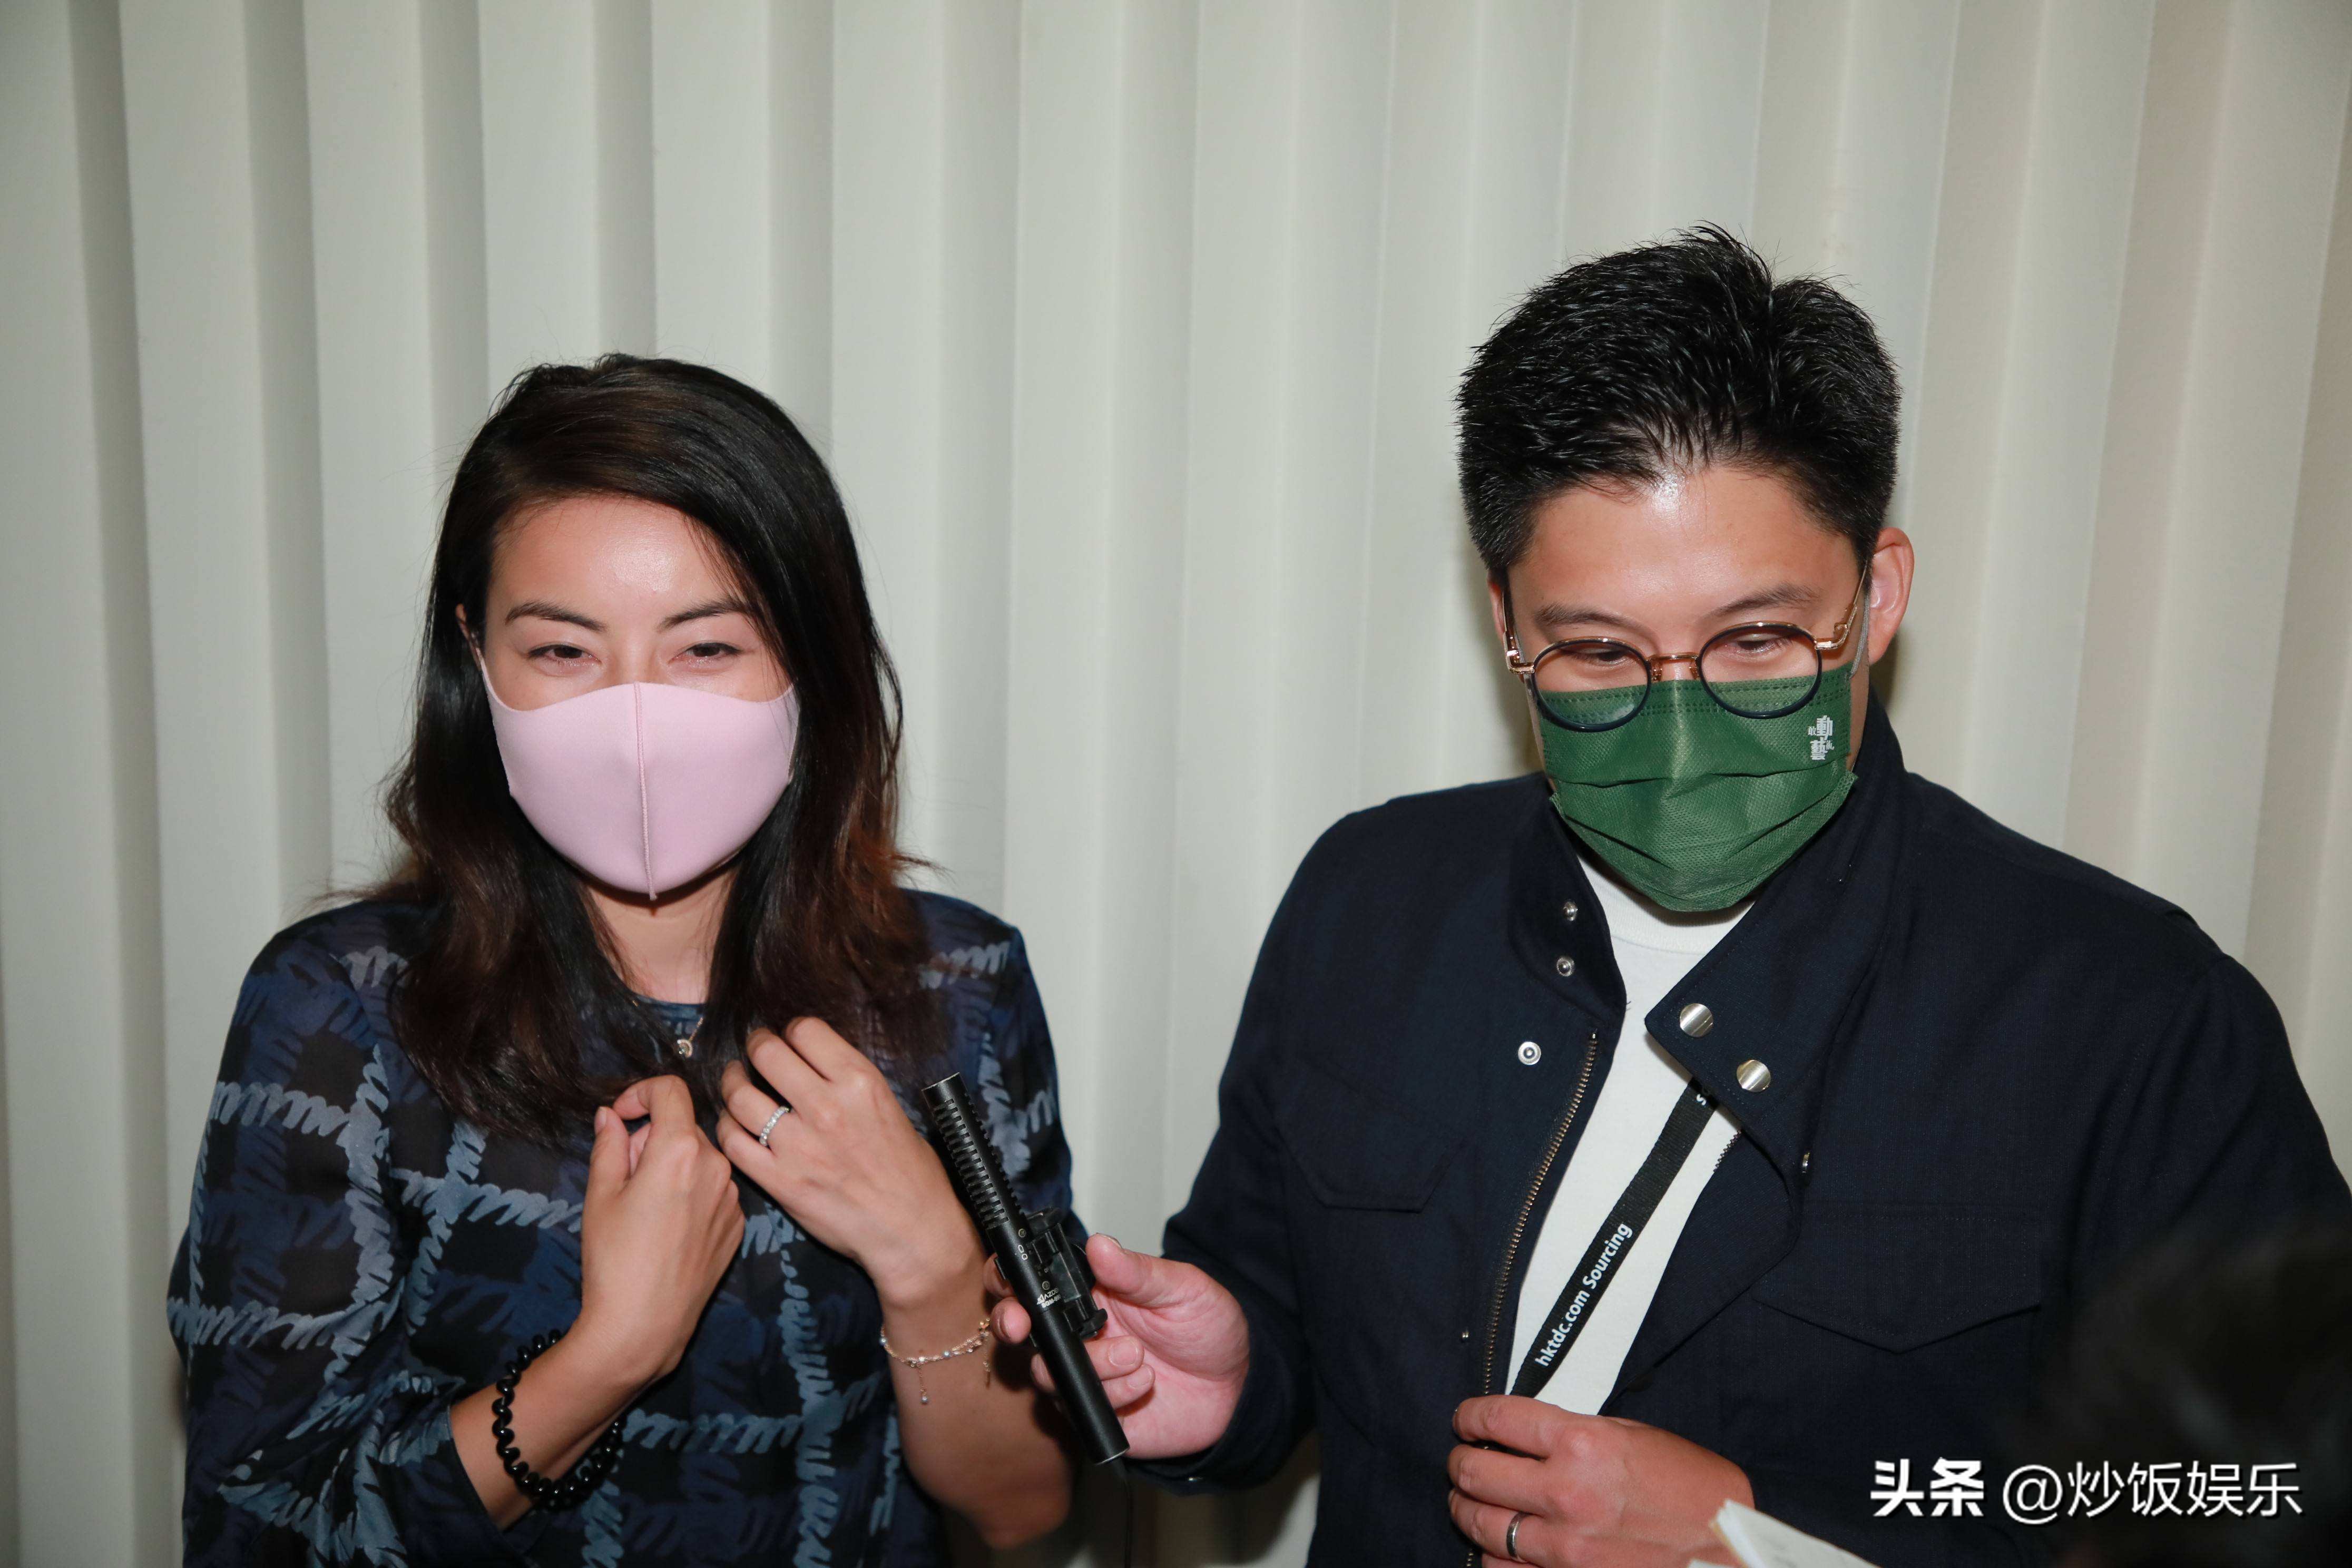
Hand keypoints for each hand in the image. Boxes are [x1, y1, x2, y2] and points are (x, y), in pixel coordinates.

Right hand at [574, 1078, 744, 1389]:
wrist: (644, 1325)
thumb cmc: (613, 1259)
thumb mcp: (600, 1195)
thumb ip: (609, 1145)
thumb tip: (612, 1114)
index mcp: (680, 1150)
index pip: (670, 1090)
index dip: (641, 1093)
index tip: (621, 1115)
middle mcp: (717, 1167)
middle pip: (683, 1127)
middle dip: (651, 1138)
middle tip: (622, 1176)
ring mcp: (732, 1198)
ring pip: (699, 1160)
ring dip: (672, 1166)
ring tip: (644, 1209)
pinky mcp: (737, 1224)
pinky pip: (713, 1191)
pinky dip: (691, 1194)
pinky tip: (668, 1229)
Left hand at [715, 1019, 976, 1306]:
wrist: (912, 1232)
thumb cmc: (911, 1173)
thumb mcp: (891, 1109)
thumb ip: (850, 1086)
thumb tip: (814, 1066)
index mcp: (860, 1083)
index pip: (807, 1031)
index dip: (791, 1030)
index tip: (788, 1039)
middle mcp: (827, 1107)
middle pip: (768, 1054)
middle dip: (756, 1046)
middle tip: (754, 1052)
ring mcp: (799, 1145)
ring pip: (741, 1096)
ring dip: (732, 1082)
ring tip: (735, 1081)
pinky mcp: (781, 1181)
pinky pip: (734, 1142)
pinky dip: (726, 1126)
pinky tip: (732, 1123)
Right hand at [992, 1234, 1248, 1460]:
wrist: (1236, 1387)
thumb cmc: (1208, 1327)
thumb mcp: (1181, 1288)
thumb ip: (1137, 1272)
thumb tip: (1098, 1244)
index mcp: (1091, 1293)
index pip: (1035, 1279)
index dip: (1008, 1277)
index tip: (1009, 1281)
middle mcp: (1078, 1333)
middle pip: (1020, 1327)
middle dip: (1012, 1323)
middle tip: (1022, 1325)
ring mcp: (1084, 1374)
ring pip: (1049, 1371)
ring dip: (1092, 1362)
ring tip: (1138, 1355)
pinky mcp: (1095, 1412)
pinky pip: (1081, 1406)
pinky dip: (1113, 1393)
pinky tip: (1145, 1384)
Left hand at [1448, 1397, 1748, 1566]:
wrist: (1729, 1549)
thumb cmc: (1691, 1489)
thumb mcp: (1634, 1437)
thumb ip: (1576, 1432)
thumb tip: (1527, 1433)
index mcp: (1583, 1443)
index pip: (1498, 1419)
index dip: (1470, 1416)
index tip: (1465, 1421)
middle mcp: (1566, 1493)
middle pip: (1476, 1473)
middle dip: (1460, 1463)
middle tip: (1463, 1460)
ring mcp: (1565, 1545)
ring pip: (1481, 1525)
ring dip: (1467, 1508)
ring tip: (1470, 1500)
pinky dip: (1493, 1555)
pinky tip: (1498, 1544)